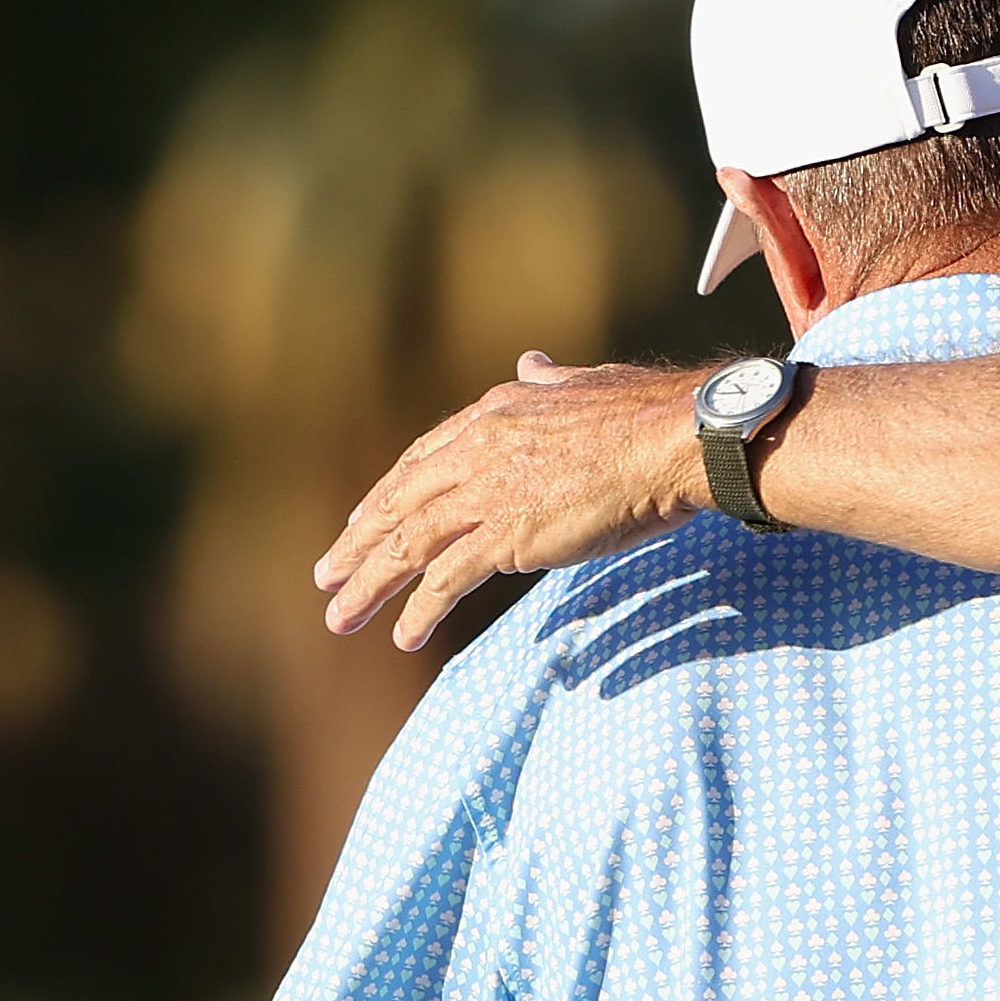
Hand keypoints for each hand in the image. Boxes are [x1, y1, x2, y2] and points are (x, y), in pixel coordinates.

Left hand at [316, 354, 704, 650]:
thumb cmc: (647, 413)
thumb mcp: (586, 382)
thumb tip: (531, 362)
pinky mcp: (505, 535)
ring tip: (341, 618)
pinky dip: (419, 610)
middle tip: (325, 576)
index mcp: (493, 413)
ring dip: (368, 585)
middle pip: (398, 503)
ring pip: (407, 545)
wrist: (673, 438)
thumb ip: (550, 380)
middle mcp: (477, 450)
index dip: (387, 494)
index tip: (362, 521)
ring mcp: (487, 494)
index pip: (421, 460)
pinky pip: (446, 580)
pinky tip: (402, 638)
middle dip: (357, 544)